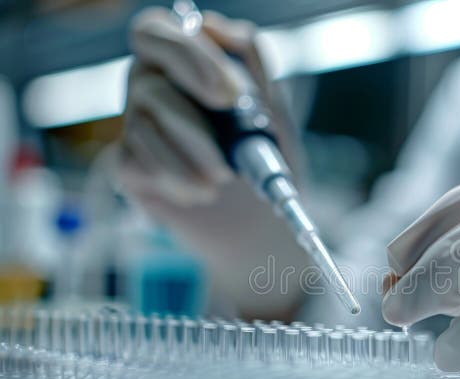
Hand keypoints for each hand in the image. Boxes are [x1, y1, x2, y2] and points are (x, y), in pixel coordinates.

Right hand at [119, 7, 300, 205]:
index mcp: (182, 59)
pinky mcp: (129, 164)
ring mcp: (136, 123)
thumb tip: (211, 26)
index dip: (188, 56)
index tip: (230, 95)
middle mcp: (151, 84)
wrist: (261, 214)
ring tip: (224, 179)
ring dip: (191, 157)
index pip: (156, 32)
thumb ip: (249, 57)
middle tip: (224, 155)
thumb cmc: (265, 151)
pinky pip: (138, 164)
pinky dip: (177, 180)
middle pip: (144, 81)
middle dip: (188, 119)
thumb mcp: (272, 104)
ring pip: (144, 126)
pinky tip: (200, 192)